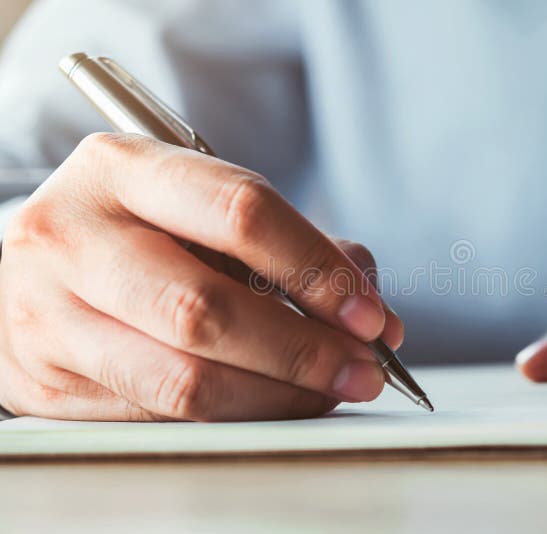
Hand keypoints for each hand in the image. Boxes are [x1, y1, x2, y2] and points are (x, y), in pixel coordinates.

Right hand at [0, 133, 402, 420]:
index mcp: (121, 168)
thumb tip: (372, 307)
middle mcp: (73, 237)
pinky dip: (236, 416)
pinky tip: (275, 403)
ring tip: (331, 392)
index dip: (317, 270)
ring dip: (278, 396)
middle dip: (304, 350)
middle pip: (207, 308)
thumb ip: (293, 242)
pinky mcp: (47, 383)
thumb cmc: (136, 230)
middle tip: (364, 369)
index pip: (239, 212)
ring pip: (185, 379)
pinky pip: (162, 417)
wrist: (31, 268)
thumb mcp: (201, 205)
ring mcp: (49, 315)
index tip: (371, 315)